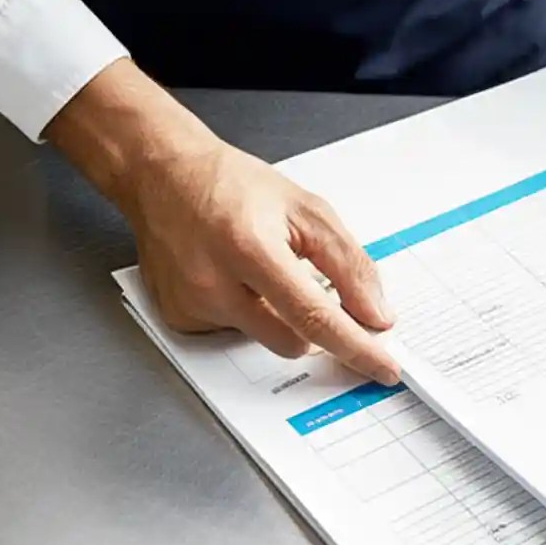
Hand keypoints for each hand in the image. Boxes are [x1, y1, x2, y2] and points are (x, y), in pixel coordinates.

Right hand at [46, 59, 399, 383]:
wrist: (162, 176)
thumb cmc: (231, 186)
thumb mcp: (305, 208)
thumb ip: (348, 263)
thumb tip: (375, 314)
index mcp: (250, 247)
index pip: (314, 316)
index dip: (355, 347)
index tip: (383, 368)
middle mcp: (214, 282)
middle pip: (292, 342)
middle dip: (313, 326)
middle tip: (310, 289)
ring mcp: (192, 305)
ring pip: (264, 339)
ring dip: (275, 315)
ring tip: (255, 269)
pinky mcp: (179, 319)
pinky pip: (234, 335)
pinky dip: (245, 314)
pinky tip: (229, 277)